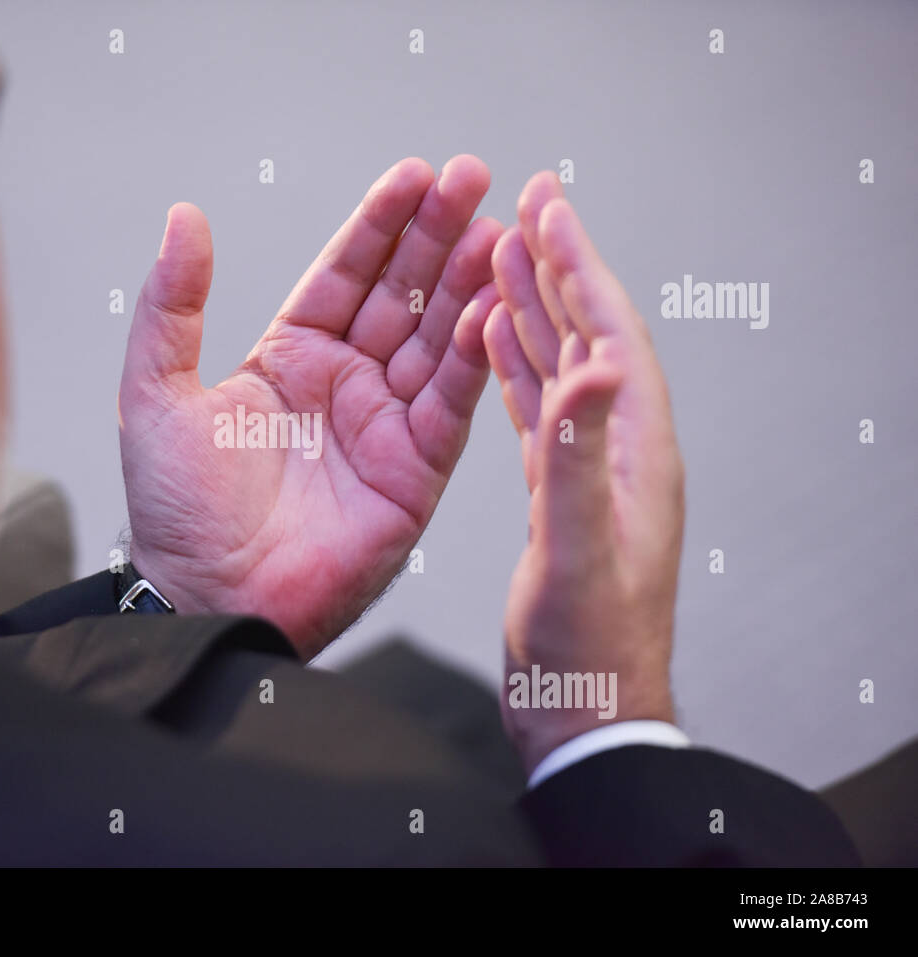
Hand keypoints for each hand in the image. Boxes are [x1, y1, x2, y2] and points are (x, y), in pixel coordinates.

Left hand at [119, 156, 501, 658]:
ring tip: (497, 231)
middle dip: (438, 236)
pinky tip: (491, 308)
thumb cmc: (175, 512)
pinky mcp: (415, 472)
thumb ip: (174, 304)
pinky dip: (474, 357)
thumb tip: (184, 217)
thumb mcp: (156, 391)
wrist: (207, 598)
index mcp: (289, 357)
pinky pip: (452, 404)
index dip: (380, 224)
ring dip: (467, 285)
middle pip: (402, 294)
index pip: (346, 274)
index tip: (415, 174)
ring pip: (437, 339)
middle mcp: (345, 384)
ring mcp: (384, 425)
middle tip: (473, 179)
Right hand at [483, 172, 684, 774]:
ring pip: (560, 364)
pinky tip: (495, 343)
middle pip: (587, 334)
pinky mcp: (558, 490)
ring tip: (505, 255)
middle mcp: (615, 447)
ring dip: (533, 306)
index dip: (577, 266)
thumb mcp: (580, 552)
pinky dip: (515, 365)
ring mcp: (588, 467)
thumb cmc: (591, 646)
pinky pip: (536, 407)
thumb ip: (578, 459)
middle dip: (557, 266)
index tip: (547, 208)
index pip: (607, 334)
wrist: (587, 706)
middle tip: (530, 205)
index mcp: (631, 450)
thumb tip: (590, 369)